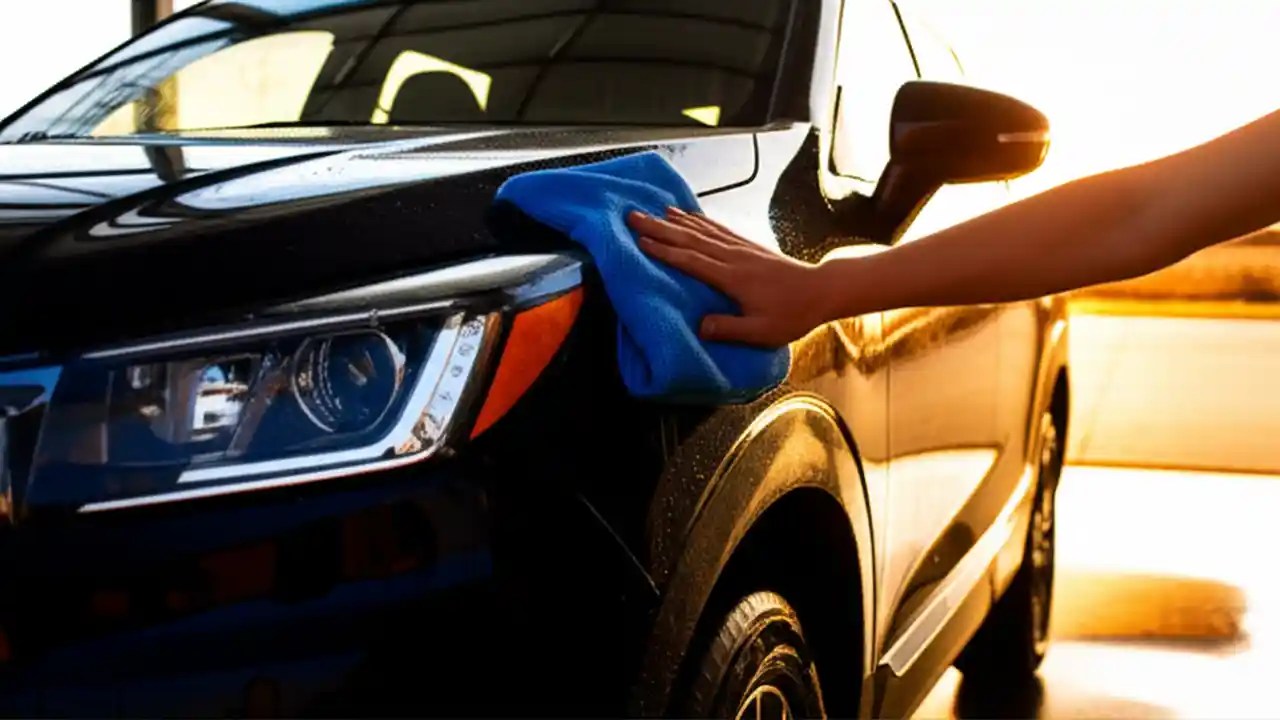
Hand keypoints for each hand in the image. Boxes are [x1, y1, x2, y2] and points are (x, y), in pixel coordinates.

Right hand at [627, 207, 835, 345]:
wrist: (821, 290)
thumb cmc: (792, 314)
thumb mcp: (762, 332)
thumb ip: (730, 329)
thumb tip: (699, 326)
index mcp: (733, 278)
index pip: (691, 261)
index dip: (664, 251)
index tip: (640, 241)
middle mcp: (733, 257)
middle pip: (690, 239)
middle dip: (660, 228)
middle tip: (634, 217)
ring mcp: (741, 249)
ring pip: (702, 230)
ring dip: (676, 221)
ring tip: (654, 211)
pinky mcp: (748, 246)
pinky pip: (718, 229)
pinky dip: (699, 220)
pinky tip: (688, 215)